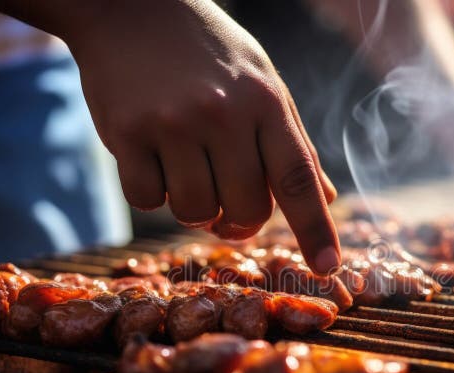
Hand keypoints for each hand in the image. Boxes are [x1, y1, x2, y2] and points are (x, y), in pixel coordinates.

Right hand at [64, 0, 339, 272]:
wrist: (129, 8)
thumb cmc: (207, 53)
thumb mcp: (262, 85)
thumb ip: (293, 144)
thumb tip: (326, 198)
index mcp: (265, 102)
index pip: (298, 178)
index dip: (315, 228)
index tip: (327, 267)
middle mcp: (223, 114)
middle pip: (246, 211)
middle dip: (239, 219)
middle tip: (227, 199)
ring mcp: (172, 123)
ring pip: (196, 212)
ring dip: (194, 206)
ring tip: (187, 167)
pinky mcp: (126, 132)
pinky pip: (147, 200)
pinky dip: (152, 192)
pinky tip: (151, 157)